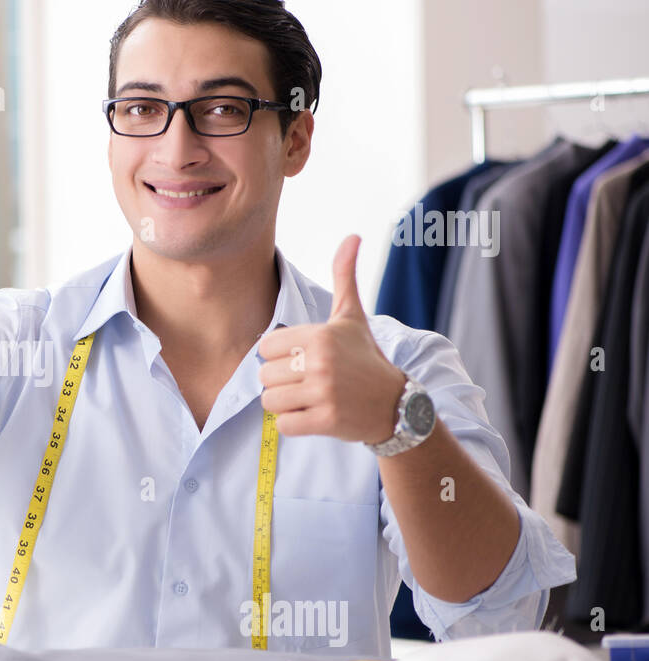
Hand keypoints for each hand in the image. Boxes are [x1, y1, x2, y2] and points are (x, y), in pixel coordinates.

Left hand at [256, 235, 406, 442]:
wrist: (396, 404)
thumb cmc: (365, 358)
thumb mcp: (353, 316)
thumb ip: (344, 276)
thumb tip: (353, 236)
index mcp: (321, 336)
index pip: (265, 348)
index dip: (279, 356)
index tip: (302, 360)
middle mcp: (321, 362)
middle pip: (264, 376)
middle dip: (281, 383)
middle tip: (308, 382)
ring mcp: (324, 393)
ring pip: (270, 401)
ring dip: (285, 404)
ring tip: (310, 398)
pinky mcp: (326, 420)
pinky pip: (283, 424)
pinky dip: (293, 424)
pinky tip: (314, 415)